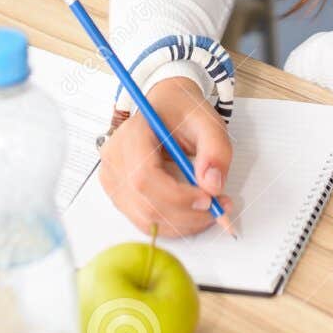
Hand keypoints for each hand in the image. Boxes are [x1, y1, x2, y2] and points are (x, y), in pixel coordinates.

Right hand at [97, 75, 233, 238]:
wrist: (168, 107)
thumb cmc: (183, 113)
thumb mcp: (208, 122)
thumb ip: (215, 150)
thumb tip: (212, 185)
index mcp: (132, 133)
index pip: (144, 176)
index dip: (177, 196)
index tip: (208, 199)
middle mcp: (115, 157)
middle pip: (145, 203)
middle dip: (187, 215)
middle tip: (218, 208)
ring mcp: (113, 179)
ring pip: (146, 219)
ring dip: (183, 224)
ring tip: (211, 210)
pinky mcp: (120, 195)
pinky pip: (145, 221)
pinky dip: (174, 225)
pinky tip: (193, 213)